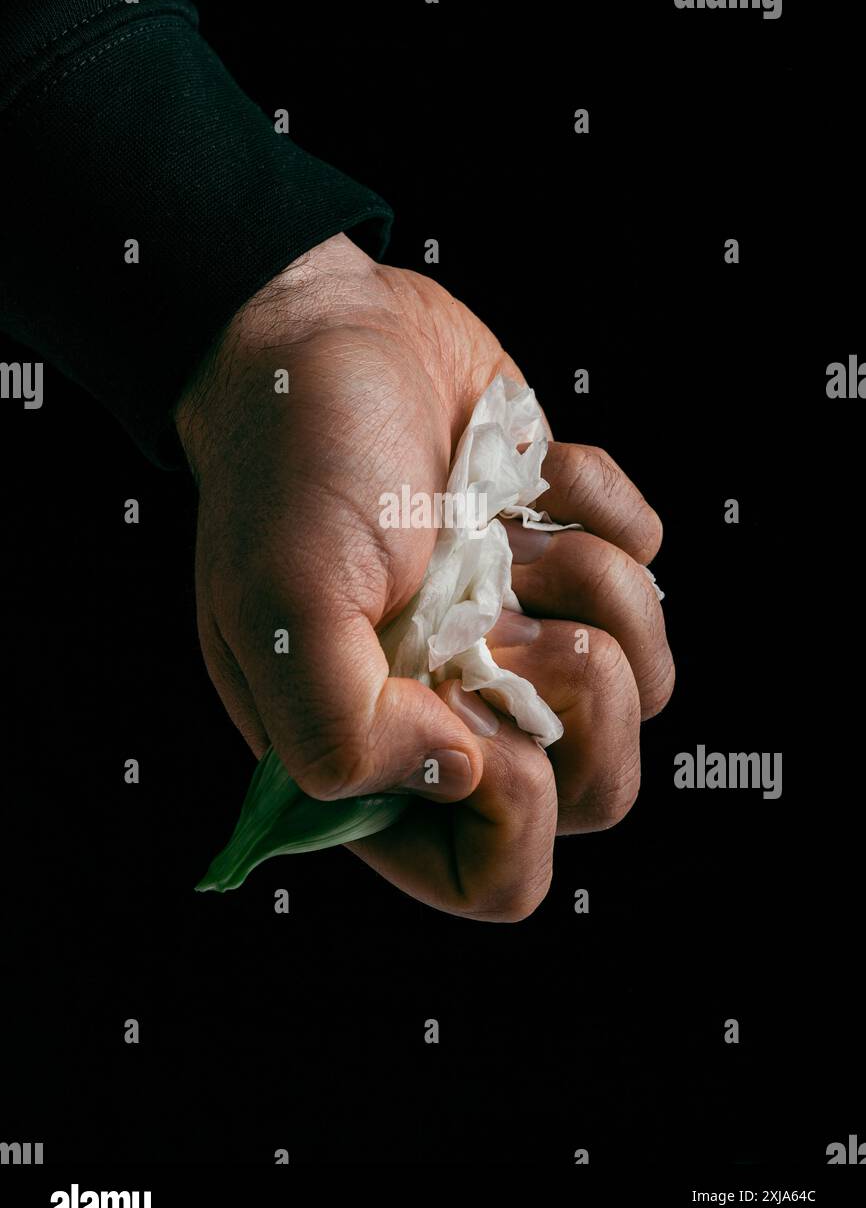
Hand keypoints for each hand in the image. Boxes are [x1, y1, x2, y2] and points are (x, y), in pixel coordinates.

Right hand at [174, 233, 673, 919]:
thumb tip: (464, 773)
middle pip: (601, 788)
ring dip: (590, 586)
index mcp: (380, 752)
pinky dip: (599, 508)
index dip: (518, 810)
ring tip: (504, 529)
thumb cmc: (290, 467)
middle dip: (579, 691)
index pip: (495, 876)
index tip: (475, 706)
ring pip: (646, 680)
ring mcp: (524, 630)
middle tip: (504, 611)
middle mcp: (461, 708)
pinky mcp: (567, 551)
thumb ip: (347, 735)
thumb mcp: (284, 606)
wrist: (322, 331)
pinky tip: (522, 476)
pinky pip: (652, 568)